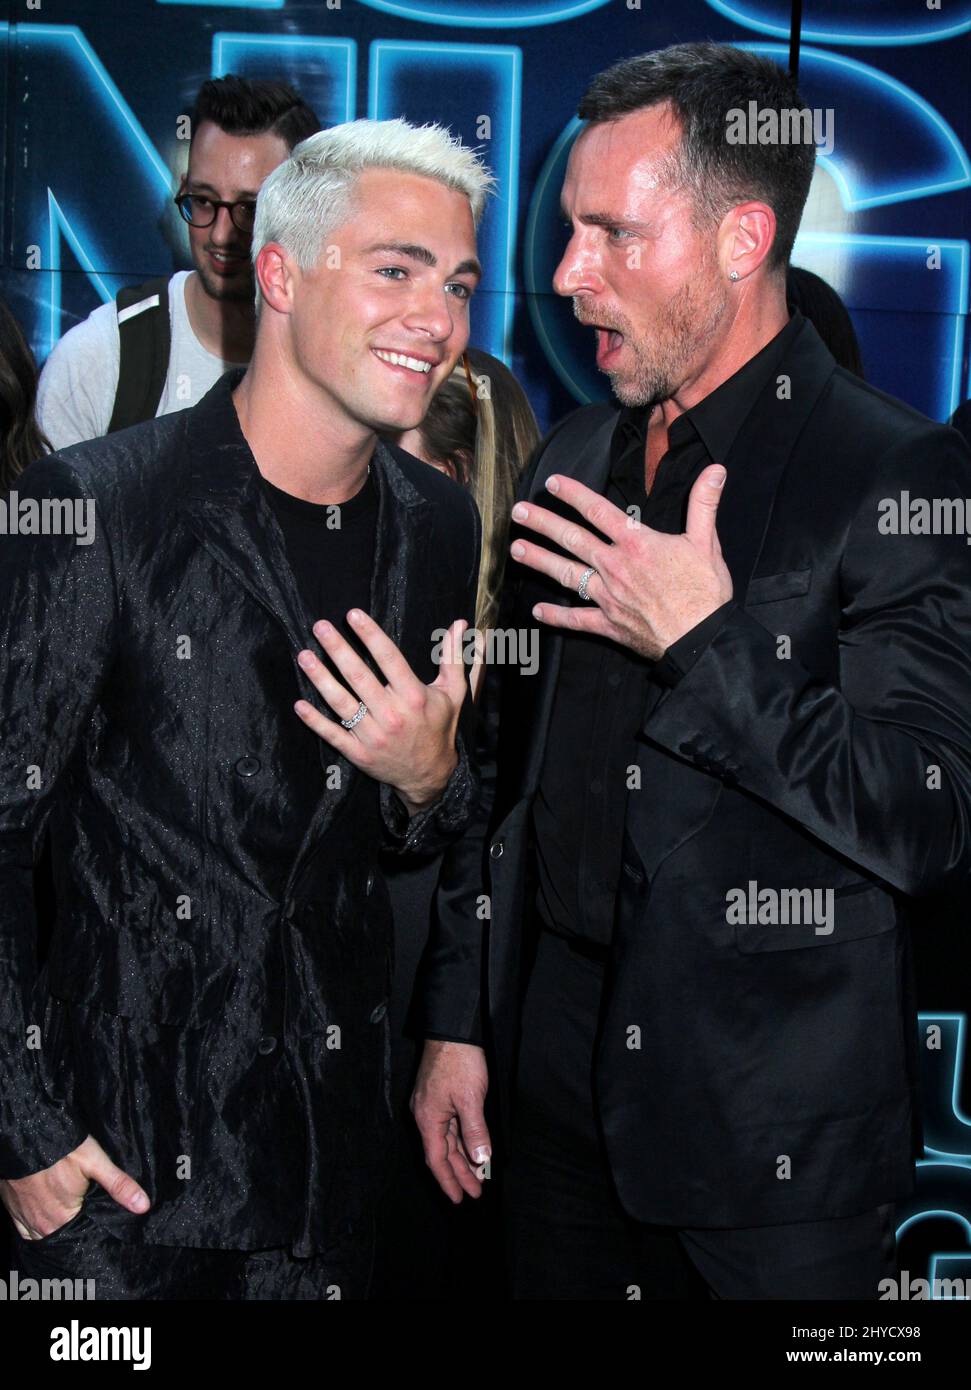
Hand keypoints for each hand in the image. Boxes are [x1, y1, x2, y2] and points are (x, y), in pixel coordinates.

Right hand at [0, 1135, 149, 1239]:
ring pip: (44, 1233)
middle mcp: (42, 1225)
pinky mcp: (13, 1209)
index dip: (93, 1227)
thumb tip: (143, 1206)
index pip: (82, 1234)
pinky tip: (48, 1215)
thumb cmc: (63, 1147)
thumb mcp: (96, 1162)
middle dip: (76, 1228)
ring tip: (70, 1212)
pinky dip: (36, 1226)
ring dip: (56, 1227)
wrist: (27, 1132)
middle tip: (87, 1211)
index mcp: (63, 1218)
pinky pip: (26, 1229)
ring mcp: (25, 1218)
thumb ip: (119, 1185)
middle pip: (63, 1234)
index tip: (101, 1218)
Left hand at [294, 612, 468, 815]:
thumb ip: (454, 657)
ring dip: (320, 678)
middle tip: (320, 627)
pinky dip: (315, 721)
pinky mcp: (359, 753)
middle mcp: (392, 714)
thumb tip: (459, 623)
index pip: (389, 658)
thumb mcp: (453, 693)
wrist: (430, 775)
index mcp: (414, 696)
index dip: (370, 635)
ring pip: (341, 703)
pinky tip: (299, 704)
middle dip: (337, 649)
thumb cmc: (439, 728)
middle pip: (359, 676)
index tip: (352, 615)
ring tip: (304, 656)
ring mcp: (373, 735)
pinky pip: (333, 735)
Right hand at [412, 1040, 490, 1201]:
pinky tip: (472, 1147)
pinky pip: (450, 1126)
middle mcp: (426, 1114)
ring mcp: (432, 1105)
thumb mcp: (471, 1098)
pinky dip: (462, 1140)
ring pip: (447, 1139)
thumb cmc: (459, 1060)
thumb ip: (475, 1131)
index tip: (461, 1198)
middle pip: (442, 1152)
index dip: (449, 1180)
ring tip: (478, 1174)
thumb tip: (481, 1160)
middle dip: (459, 1173)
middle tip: (475, 1192)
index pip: (437, 1159)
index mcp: (428, 1118)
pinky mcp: (440, 1095)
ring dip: (462, 1157)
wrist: (452, 1030)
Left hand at [509, 466, 732, 659]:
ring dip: (539, 560)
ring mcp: (608, 596)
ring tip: (516, 549)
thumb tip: (715, 470)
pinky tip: (538, 611)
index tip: (551, 483)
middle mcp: (615, 566)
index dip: (573, 494)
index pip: (598, 510)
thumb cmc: (705, 592)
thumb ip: (704, 504)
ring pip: (567, 574)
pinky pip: (577, 620)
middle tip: (517, 512)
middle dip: (542, 523)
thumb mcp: (706, 543)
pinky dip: (557, 616)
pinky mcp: (609, 624)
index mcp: (637, 543)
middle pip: (572, 538)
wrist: (701, 638)